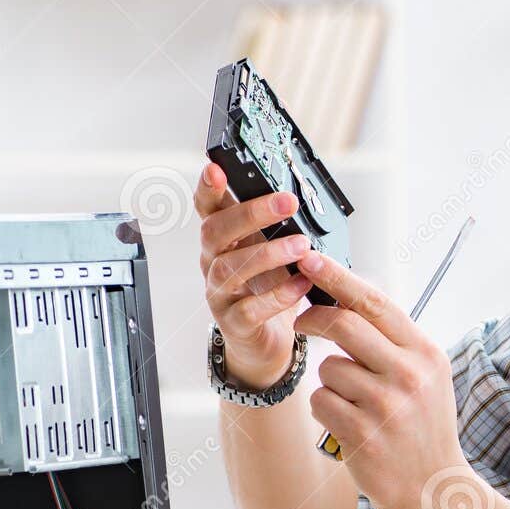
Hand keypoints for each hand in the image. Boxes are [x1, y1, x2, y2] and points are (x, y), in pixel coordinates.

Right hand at [195, 162, 312, 389]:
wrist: (267, 340)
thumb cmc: (268, 288)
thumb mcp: (269, 249)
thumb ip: (274, 225)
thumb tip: (293, 194)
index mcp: (222, 240)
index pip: (207, 208)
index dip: (207, 188)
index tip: (216, 168)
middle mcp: (213, 262)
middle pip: (216, 232)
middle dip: (251, 214)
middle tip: (287, 202)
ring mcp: (220, 294)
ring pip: (230, 268)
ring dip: (268, 254)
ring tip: (301, 246)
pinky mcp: (234, 323)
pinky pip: (250, 308)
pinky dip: (277, 295)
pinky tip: (301, 284)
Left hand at [292, 248, 470, 508]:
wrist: (433, 488)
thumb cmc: (422, 427)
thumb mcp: (426, 376)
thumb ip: (394, 340)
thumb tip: (349, 295)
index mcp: (425, 353)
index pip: (375, 302)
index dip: (337, 277)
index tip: (309, 259)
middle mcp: (410, 374)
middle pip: (344, 324)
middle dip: (313, 318)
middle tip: (301, 322)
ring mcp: (387, 405)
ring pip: (328, 367)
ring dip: (329, 380)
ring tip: (353, 403)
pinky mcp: (363, 433)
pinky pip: (320, 401)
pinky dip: (325, 408)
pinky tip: (347, 425)